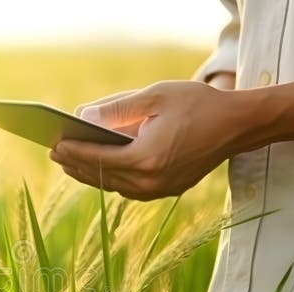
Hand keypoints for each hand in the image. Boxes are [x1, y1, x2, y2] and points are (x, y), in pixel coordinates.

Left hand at [51, 81, 242, 200]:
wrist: (238, 126)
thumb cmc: (197, 105)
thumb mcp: (154, 97)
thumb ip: (116, 109)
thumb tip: (82, 118)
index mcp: (145, 159)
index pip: (98, 159)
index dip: (73, 152)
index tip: (55, 145)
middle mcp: (150, 182)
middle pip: (102, 175)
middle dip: (76, 164)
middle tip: (55, 152)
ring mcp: (159, 191)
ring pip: (114, 185)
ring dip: (91, 173)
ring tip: (70, 161)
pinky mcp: (166, 191)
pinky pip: (129, 188)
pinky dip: (111, 178)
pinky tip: (99, 168)